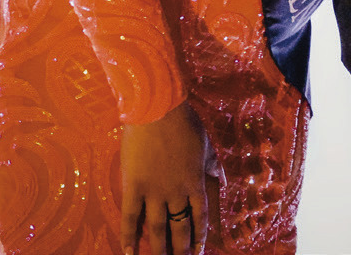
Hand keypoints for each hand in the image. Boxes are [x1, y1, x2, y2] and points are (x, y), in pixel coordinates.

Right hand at [120, 101, 211, 254]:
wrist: (157, 108)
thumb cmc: (184, 122)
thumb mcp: (205, 142)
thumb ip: (212, 165)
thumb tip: (221, 179)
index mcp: (195, 181)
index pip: (200, 217)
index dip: (199, 236)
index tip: (198, 252)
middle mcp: (176, 192)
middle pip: (180, 228)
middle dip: (180, 249)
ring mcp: (154, 191)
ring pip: (157, 228)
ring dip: (158, 249)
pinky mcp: (133, 186)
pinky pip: (130, 217)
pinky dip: (129, 237)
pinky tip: (129, 253)